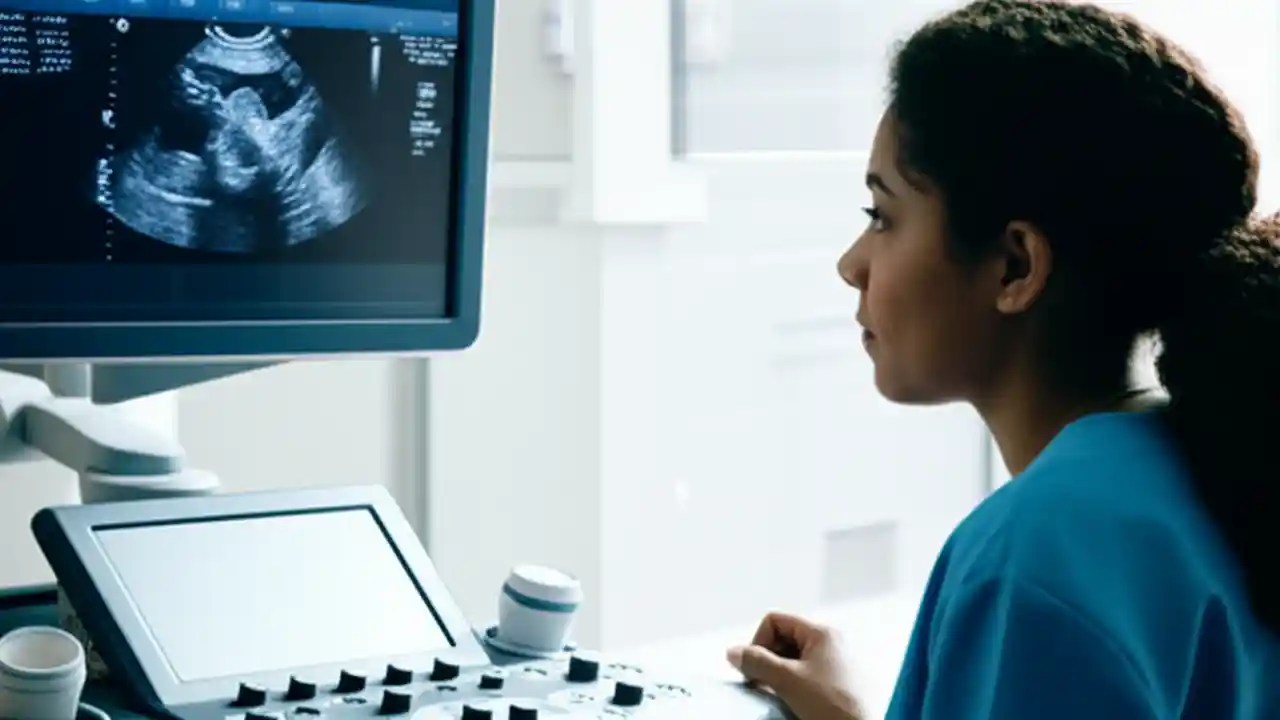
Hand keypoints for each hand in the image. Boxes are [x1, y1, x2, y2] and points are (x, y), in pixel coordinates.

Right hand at [726, 612, 862, 719]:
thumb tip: (733, 652)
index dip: (758, 642)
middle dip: (768, 659)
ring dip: (779, 673)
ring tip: (777, 694)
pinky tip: (792, 701)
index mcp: (822, 634)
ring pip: (793, 658)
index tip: (754, 669)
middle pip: (784, 638)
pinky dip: (792, 684)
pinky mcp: (838, 683)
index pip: (775, 620)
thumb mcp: (788, 681)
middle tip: (761, 683)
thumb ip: (757, 663)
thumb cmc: (832, 706)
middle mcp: (831, 643)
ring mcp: (836, 664)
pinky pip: (806, 674)